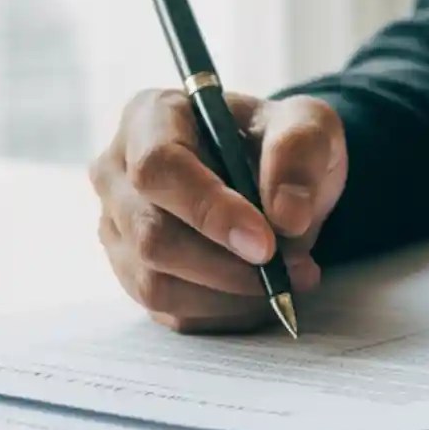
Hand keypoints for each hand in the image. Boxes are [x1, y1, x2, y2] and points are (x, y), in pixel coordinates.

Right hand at [89, 90, 346, 332]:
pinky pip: (171, 311)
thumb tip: (287, 218)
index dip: (208, 211)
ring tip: (288, 279)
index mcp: (151, 117)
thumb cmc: (284, 144)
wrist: (280, 178)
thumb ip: (300, 155)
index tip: (266, 243)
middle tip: (295, 267)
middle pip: (152, 237)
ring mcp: (119, 227)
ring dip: (231, 295)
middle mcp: (118, 173)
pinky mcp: (136, 272)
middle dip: (229, 266)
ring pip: (156, 284)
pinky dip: (225, 312)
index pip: (158, 169)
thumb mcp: (310, 126)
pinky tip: (262, 294)